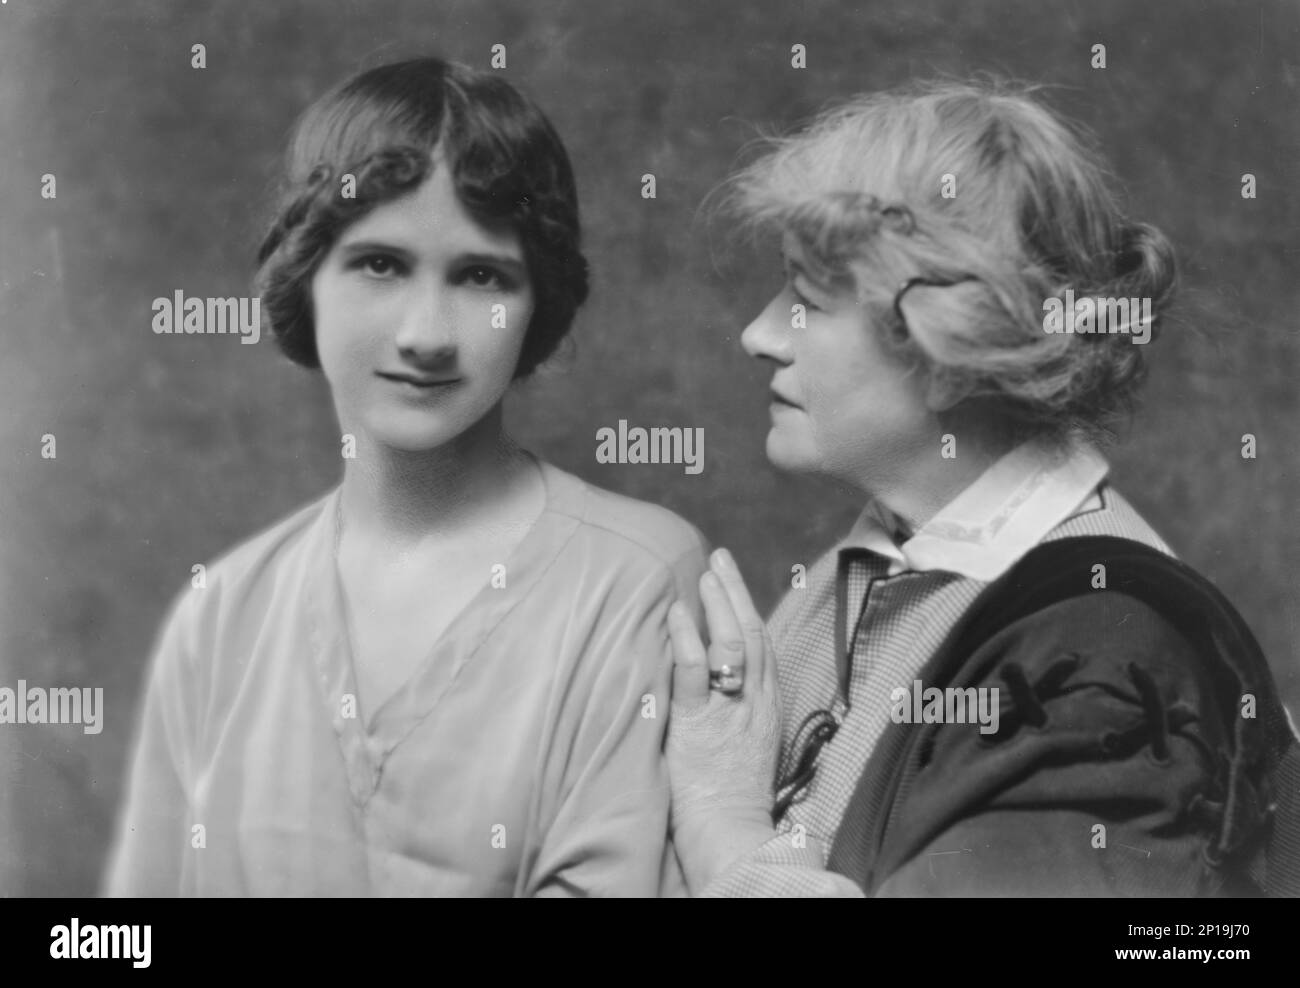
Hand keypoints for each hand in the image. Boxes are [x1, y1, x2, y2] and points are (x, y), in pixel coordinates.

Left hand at [666, 547, 781, 891]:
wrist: (732, 834)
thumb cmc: (730, 797)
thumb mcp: (746, 746)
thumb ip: (737, 711)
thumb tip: (716, 680)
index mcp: (768, 707)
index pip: (764, 646)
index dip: (748, 607)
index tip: (731, 579)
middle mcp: (756, 703)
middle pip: (753, 633)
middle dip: (736, 591)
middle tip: (719, 557)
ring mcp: (732, 712)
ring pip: (734, 644)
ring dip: (718, 604)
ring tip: (703, 574)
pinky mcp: (701, 725)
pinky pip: (698, 673)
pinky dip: (688, 639)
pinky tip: (677, 615)